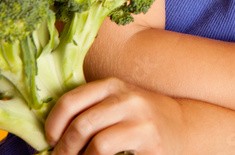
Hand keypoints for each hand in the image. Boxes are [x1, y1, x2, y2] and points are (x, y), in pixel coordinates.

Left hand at [45, 77, 183, 154]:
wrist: (184, 127)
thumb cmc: (141, 118)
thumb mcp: (118, 103)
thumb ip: (92, 109)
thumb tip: (52, 134)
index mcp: (113, 86)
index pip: (71, 101)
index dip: (53, 124)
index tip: (50, 140)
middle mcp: (128, 100)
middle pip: (81, 126)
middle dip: (64, 150)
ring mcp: (142, 123)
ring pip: (98, 145)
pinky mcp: (152, 145)